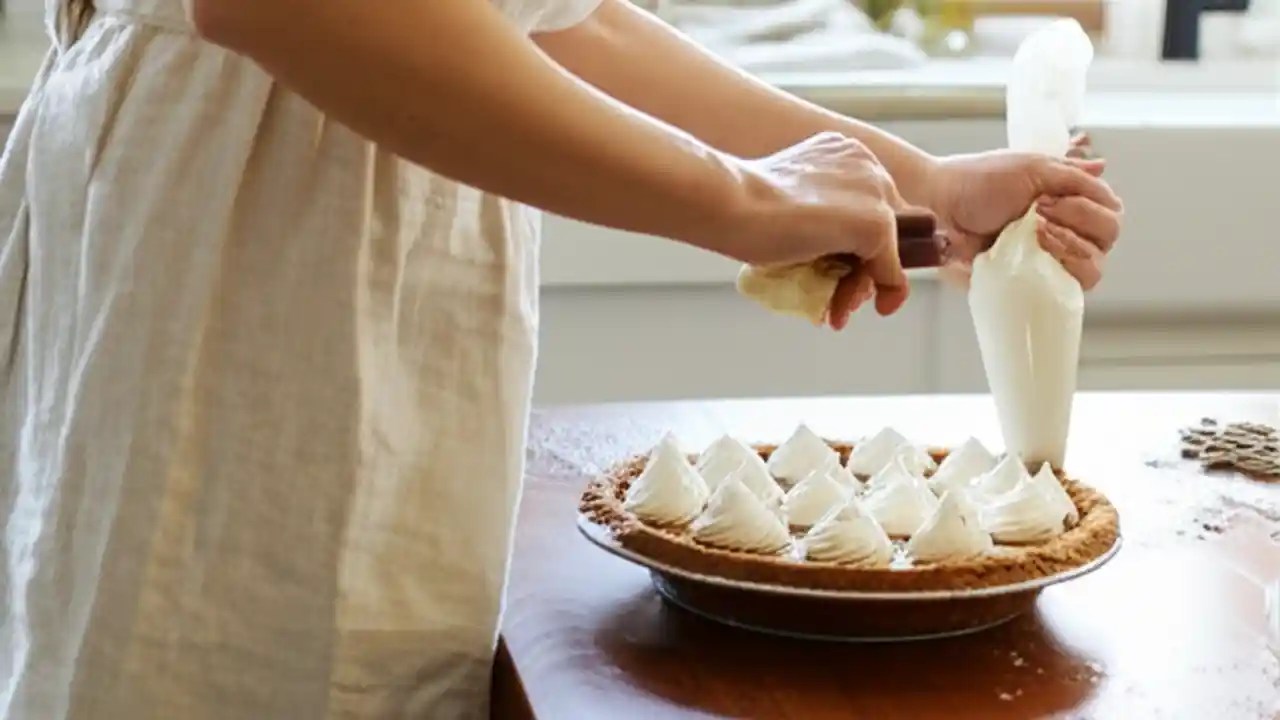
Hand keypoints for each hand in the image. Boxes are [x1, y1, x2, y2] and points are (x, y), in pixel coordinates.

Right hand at [731, 132, 910, 322]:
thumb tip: (839, 260)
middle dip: (862, 269)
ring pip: (888, 252)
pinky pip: (892, 270)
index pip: (867, 206)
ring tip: (834, 308)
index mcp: (841, 152)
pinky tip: (842, 306)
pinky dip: (878, 291)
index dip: (853, 243)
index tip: (832, 268)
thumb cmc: (741, 207)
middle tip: (836, 296)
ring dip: (861, 286)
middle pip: (884, 229)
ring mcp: (875, 192)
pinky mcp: (876, 222)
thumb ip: (816, 219)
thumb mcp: (786, 205)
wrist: (731, 204)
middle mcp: (866, 164)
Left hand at [927, 136, 1123, 289]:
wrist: (938, 206)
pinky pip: (1065, 290)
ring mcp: (1047, 261)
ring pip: (1093, 267)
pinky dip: (1059, 269)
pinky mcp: (1029, 284)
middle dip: (1079, 221)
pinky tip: (1032, 253)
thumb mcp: (1032, 168)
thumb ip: (1072, 175)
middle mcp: (1064, 233)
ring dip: (1070, 245)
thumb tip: (1103, 167)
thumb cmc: (978, 182)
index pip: (1110, 210)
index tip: (1050, 197)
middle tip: (1038, 212)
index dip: (1090, 205)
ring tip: (1035, 232)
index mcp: (1067, 203)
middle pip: (1107, 237)